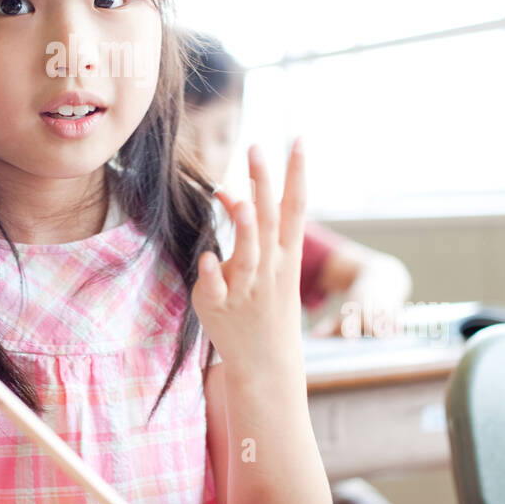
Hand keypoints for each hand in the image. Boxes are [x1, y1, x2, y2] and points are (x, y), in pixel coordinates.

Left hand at [193, 140, 306, 379]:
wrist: (268, 364)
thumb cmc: (266, 303)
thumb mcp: (265, 262)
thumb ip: (247, 225)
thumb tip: (226, 189)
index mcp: (286, 254)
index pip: (295, 206)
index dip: (297, 172)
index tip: (299, 139)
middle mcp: (270, 268)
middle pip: (267, 220)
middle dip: (263, 184)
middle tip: (256, 148)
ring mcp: (246, 289)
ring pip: (246, 256)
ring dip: (244, 229)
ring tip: (239, 200)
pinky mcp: (220, 307)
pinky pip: (216, 289)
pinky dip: (212, 274)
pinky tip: (205, 258)